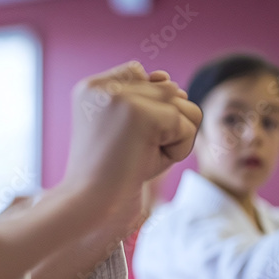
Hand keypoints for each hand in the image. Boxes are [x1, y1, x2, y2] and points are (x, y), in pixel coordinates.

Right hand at [64, 62, 200, 225]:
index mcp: (91, 87)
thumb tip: (175, 85)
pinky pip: (187, 126)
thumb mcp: (130, 129)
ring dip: (173, 139)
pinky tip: (145, 162)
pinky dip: (176, 151)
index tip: (120, 137)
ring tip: (138, 155)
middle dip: (163, 127)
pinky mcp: (140, 113)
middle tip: (128, 151)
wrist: (90, 204)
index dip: (147, 108)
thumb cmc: (111, 174)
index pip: (141, 75)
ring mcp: (120, 97)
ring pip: (183, 106)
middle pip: (168, 91)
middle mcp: (102, 85)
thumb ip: (151, 100)